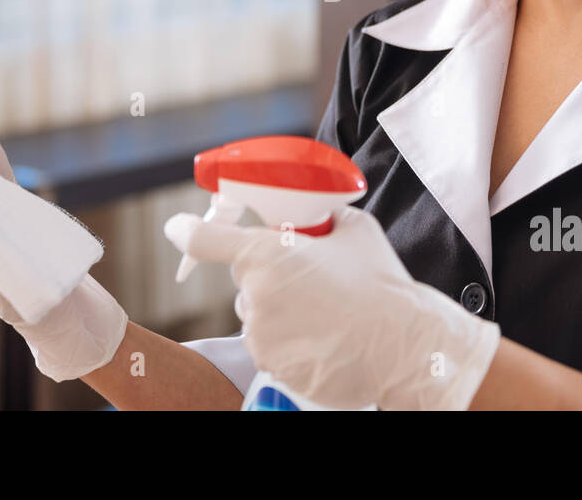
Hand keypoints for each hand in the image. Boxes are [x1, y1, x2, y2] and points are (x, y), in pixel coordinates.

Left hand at [163, 204, 500, 409]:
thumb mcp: (354, 229)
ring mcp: (260, 336)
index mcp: (265, 254)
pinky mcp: (271, 366)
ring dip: (279, 312)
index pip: (201, 239)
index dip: (185, 231)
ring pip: (258, 315)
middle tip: (310, 279)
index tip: (179, 229)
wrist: (402, 346)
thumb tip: (318, 215)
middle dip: (268, 276)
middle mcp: (254, 295)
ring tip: (325, 313)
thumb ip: (322, 218)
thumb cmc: (379, 284)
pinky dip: (289, 341)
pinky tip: (323, 337)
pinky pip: (271, 346)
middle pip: (244, 280)